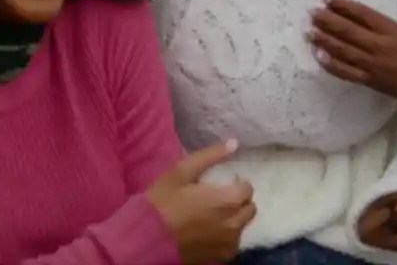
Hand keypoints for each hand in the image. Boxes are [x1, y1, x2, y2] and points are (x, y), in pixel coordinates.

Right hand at [145, 140, 256, 263]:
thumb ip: (211, 156)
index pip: (248, 189)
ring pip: (242, 227)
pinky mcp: (220, 257)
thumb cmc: (163, 201)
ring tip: (214, 216)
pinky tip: (209, 232)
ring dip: (234, 219)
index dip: (237, 184)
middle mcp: (235, 223)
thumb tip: (234, 143)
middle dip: (239, 201)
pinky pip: (232, 244)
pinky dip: (226, 237)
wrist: (146, 238)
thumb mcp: (182, 171)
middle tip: (220, 199)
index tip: (224, 183)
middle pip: (250, 209)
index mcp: (229, 200)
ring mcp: (228, 243)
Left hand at [309, 0, 396, 101]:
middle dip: (327, 20)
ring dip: (324, 40)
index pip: (361, 13)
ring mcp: (372, 63)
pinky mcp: (370, 80)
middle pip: (347, 30)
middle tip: (311, 12)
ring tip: (309, 31)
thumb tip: (354, 20)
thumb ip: (380, 27)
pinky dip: (331, 64)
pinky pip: (346, 71)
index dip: (341, 4)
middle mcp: (379, 44)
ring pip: (343, 49)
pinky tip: (319, 56)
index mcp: (390, 28)